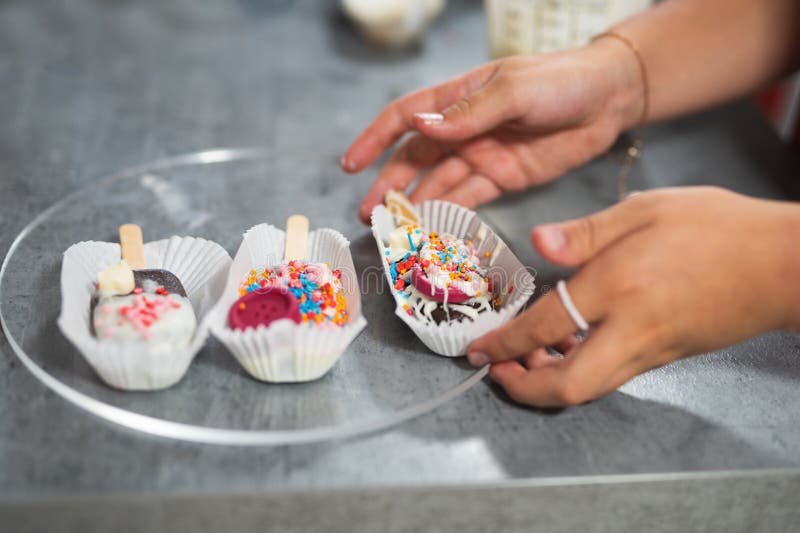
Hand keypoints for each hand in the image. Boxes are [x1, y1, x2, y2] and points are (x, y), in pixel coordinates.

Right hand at [341, 38, 643, 222]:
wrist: (610, 99)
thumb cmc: (560, 81)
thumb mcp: (513, 91)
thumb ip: (468, 113)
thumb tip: (418, 126)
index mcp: (458, 98)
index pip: (405, 118)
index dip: (374, 140)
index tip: (350, 165)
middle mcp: (464, 129)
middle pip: (415, 159)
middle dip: (389, 185)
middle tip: (369, 214)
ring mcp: (482, 155)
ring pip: (438, 183)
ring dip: (415, 205)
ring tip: (394, 230)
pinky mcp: (503, 178)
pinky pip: (469, 199)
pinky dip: (449, 214)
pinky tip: (431, 231)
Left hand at [467, 187, 799, 406]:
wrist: (783, 264)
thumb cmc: (717, 228)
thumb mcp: (646, 210)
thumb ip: (585, 232)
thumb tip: (536, 241)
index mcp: (618, 285)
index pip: (545, 326)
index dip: (504, 342)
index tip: (478, 349)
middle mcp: (631, 329)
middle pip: (567, 386)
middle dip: (523, 388)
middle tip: (498, 370)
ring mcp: (651, 350)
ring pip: (590, 388)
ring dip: (549, 382)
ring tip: (527, 356)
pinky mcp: (666, 356)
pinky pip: (612, 375)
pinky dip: (580, 369)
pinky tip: (570, 344)